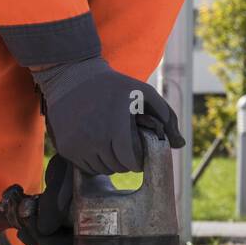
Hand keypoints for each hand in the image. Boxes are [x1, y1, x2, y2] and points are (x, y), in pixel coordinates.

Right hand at [33, 56, 183, 174]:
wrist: (71, 75)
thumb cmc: (113, 85)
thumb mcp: (143, 93)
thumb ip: (166, 117)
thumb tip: (180, 144)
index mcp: (116, 127)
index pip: (131, 162)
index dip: (137, 160)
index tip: (137, 150)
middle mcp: (95, 139)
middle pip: (117, 167)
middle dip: (124, 160)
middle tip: (123, 143)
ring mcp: (77, 145)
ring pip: (101, 169)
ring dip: (108, 161)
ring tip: (109, 141)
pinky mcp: (65, 148)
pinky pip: (85, 166)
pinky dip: (93, 160)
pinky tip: (95, 142)